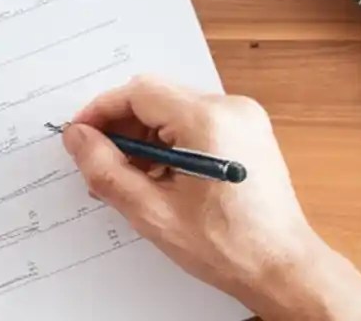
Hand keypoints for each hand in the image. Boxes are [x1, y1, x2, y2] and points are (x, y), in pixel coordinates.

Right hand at [62, 77, 360, 320]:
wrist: (283, 267)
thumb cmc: (228, 246)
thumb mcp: (152, 211)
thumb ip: (106, 169)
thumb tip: (77, 137)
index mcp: (208, 120)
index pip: (138, 92)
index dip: (101, 111)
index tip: (81, 135)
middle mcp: (230, 107)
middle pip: (155, 98)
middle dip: (122, 127)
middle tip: (101, 163)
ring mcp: (244, 117)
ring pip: (173, 109)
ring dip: (145, 137)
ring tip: (131, 178)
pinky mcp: (248, 130)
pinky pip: (195, 121)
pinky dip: (169, 142)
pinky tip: (160, 177)